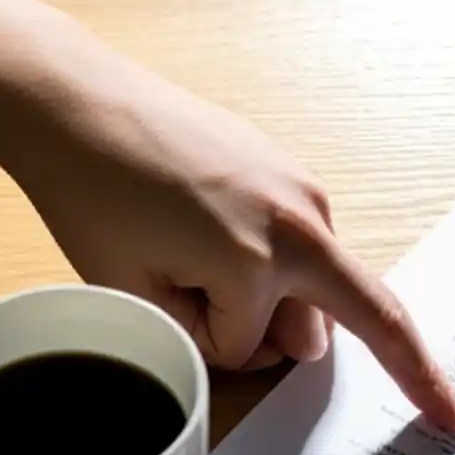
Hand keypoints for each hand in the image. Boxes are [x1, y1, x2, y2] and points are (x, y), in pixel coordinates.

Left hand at [0, 0, 454, 431]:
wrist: (82, 103)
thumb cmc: (94, 195)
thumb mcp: (136, 295)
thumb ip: (213, 339)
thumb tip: (287, 343)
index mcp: (257, 264)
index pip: (247, 346)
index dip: (202, 341)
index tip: (162, 306)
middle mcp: (302, 225)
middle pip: (373, 314)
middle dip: (360, 352)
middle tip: (318, 342)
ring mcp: (307, 192)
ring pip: (327, 282)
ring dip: (290, 299)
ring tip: (206, 261)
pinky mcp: (298, 173)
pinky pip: (312, 244)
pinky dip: (284, 264)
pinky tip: (224, 238)